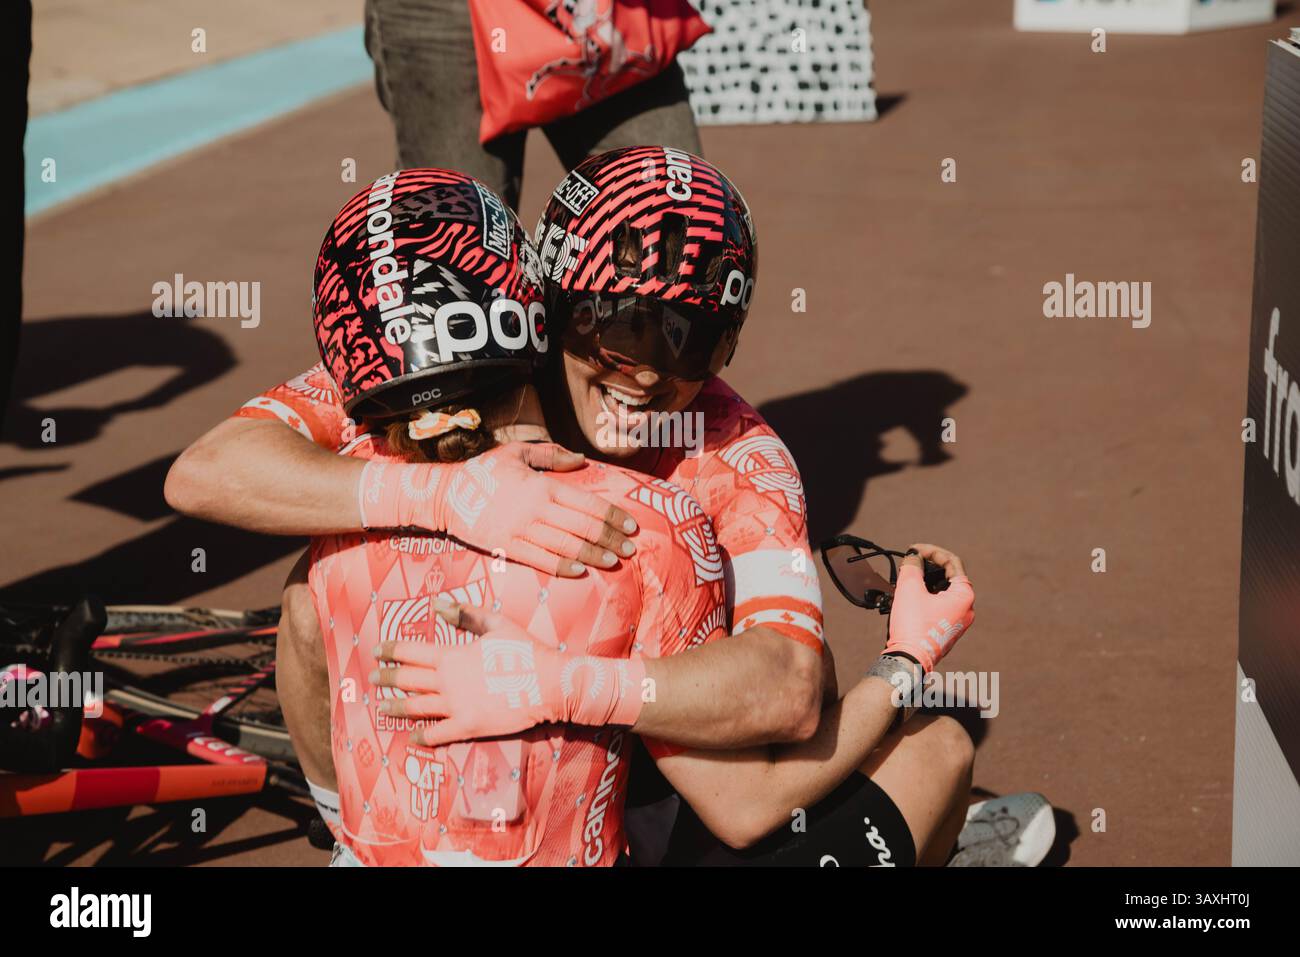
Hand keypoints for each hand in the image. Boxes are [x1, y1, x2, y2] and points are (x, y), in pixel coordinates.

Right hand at [358, 441, 637, 576]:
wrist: (446, 495)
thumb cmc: (483, 471)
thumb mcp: (516, 453)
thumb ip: (550, 454)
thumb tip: (581, 460)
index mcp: (542, 486)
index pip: (587, 504)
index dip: (613, 516)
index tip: (631, 526)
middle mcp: (535, 509)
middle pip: (582, 528)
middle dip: (610, 539)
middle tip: (631, 549)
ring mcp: (521, 530)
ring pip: (566, 546)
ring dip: (593, 555)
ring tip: (614, 561)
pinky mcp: (506, 547)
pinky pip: (540, 560)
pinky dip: (563, 566)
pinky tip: (581, 571)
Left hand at [371, 599, 645, 746]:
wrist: (549, 683)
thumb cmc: (525, 650)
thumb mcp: (497, 623)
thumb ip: (466, 615)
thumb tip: (438, 606)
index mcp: (452, 655)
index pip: (412, 651)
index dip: (392, 650)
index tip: (377, 650)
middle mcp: (447, 682)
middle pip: (408, 680)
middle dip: (386, 679)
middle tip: (372, 679)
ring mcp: (455, 706)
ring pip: (416, 707)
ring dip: (395, 707)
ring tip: (380, 708)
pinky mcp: (468, 726)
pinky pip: (438, 734)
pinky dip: (422, 736)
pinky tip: (412, 737)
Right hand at [884, 543, 974, 672]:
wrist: (909, 660)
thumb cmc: (912, 626)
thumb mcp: (909, 588)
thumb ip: (912, 566)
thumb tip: (913, 557)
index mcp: (964, 596)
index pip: (952, 561)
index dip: (931, 551)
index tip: (913, 549)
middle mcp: (967, 608)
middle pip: (950, 576)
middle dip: (929, 566)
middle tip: (911, 562)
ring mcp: (959, 621)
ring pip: (944, 591)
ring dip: (927, 581)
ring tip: (909, 578)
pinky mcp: (949, 630)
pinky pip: (941, 605)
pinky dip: (928, 596)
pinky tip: (911, 596)